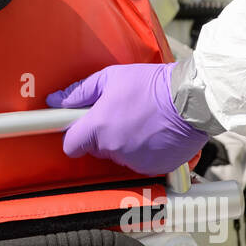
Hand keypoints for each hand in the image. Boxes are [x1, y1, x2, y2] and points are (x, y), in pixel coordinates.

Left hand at [46, 62, 207, 175]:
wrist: (190, 99)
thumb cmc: (151, 85)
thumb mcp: (111, 77)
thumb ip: (80, 92)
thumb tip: (56, 100)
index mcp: (98, 127)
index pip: (71, 145)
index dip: (74, 136)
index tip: (80, 130)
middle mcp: (113, 147)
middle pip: (96, 149)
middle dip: (103, 135)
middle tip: (120, 115)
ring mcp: (133, 160)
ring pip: (118, 156)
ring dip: (124, 143)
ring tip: (141, 121)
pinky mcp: (152, 168)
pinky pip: (139, 163)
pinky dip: (144, 152)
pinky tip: (153, 134)